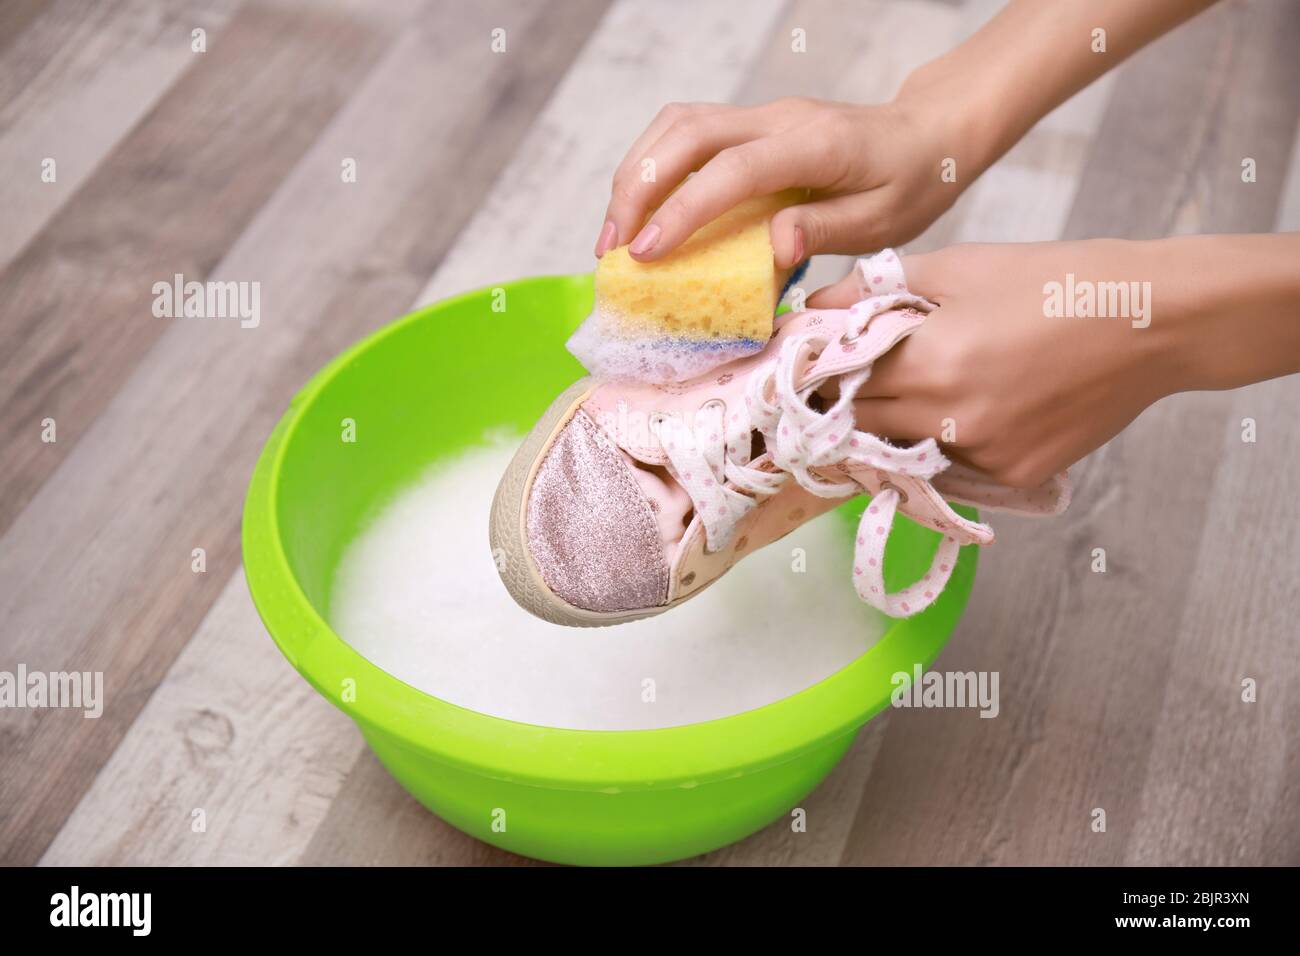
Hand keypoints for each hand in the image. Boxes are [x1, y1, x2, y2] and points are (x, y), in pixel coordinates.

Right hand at [595, 96, 977, 267]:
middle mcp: (778, 119)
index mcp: (815, 145)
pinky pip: (686, 137)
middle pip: (685, 134)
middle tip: (612, 250)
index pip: (734, 170)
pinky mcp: (749, 126)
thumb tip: (774, 246)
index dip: (685, 210)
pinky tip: (643, 213)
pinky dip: (653, 170)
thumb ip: (828, 230)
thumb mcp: (886, 218)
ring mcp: (760, 116)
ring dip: (635, 176)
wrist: (928, 132)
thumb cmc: (912, 180)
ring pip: (675, 127)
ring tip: (616, 235)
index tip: (648, 254)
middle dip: (637, 190)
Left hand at [809, 241, 1183, 487]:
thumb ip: (874, 288)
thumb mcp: (960, 266)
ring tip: (922, 386)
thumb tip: (810, 307)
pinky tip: (973, 404)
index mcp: (931, 362)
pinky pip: (956, 465)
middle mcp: (951, 419)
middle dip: (848, 403)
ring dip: (896, 425)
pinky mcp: (1016, 475)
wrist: (1154, 320)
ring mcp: (986, 454)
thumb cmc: (1055, 279)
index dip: (820, 374)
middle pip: (863, 425)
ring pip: (906, 450)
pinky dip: (948, 439)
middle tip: (851, 378)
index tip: (810, 365)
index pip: (840, 384)